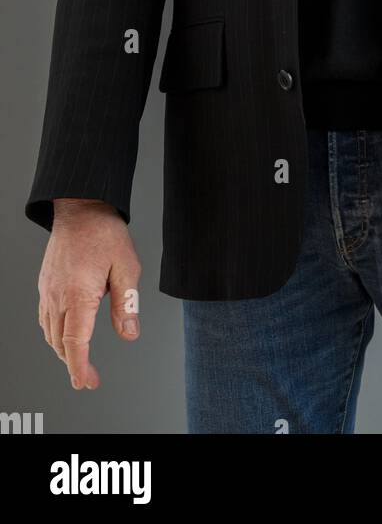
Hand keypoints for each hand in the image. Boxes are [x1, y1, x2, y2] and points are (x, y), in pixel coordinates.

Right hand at [37, 199, 141, 390]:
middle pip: (60, 343)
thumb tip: (129, 334)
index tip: (87, 382)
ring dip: (63, 350)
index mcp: (78, 293)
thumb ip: (127, 303)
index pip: (74, 342)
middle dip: (73, 364)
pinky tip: (65, 333)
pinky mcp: (45, 283)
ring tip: (79, 359)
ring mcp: (48, 290)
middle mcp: (58, 295)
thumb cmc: (104, 232)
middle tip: (88, 377)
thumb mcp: (127, 265)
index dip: (80, 367)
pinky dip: (54, 332)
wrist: (80, 207)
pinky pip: (45, 317)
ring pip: (49, 332)